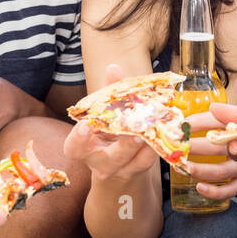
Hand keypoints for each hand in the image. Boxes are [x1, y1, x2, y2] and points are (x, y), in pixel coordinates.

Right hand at [63, 63, 156, 183]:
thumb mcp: (103, 114)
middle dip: (122, 147)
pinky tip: (162, 130)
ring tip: (153, 128)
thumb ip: (108, 93)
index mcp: (83, 148)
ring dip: (145, 144)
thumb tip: (113, 68)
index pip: (74, 147)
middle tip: (134, 134)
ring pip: (131, 160)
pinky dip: (155, 146)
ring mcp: (120, 169)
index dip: (78, 139)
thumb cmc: (107, 133)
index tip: (86, 126)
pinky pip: (147, 160)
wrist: (120, 166)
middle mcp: (99, 162)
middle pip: (108, 159)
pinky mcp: (138, 169)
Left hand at [180, 111, 236, 199]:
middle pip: (226, 147)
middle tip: (181, 144)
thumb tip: (213, 107)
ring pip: (224, 170)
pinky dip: (215, 191)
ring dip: (202, 169)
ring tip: (184, 165)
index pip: (226, 123)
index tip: (185, 123)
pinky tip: (199, 187)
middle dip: (199, 146)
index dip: (204, 123)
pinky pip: (231, 189)